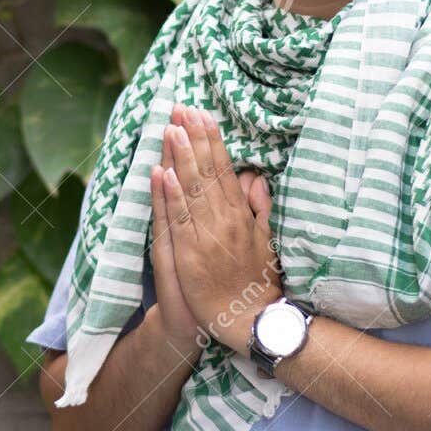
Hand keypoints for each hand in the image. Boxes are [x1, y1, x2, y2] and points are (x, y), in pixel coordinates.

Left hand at [152, 104, 279, 351]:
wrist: (247, 321)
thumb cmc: (256, 283)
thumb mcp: (266, 241)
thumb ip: (259, 208)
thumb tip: (255, 178)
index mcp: (240, 215)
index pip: (223, 170)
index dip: (212, 141)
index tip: (202, 115)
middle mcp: (224, 220)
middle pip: (206, 172)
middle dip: (194, 139)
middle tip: (183, 108)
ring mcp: (206, 236)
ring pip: (191, 190)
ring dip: (180, 158)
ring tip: (171, 128)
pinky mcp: (189, 254)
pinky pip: (178, 220)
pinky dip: (171, 197)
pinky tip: (163, 173)